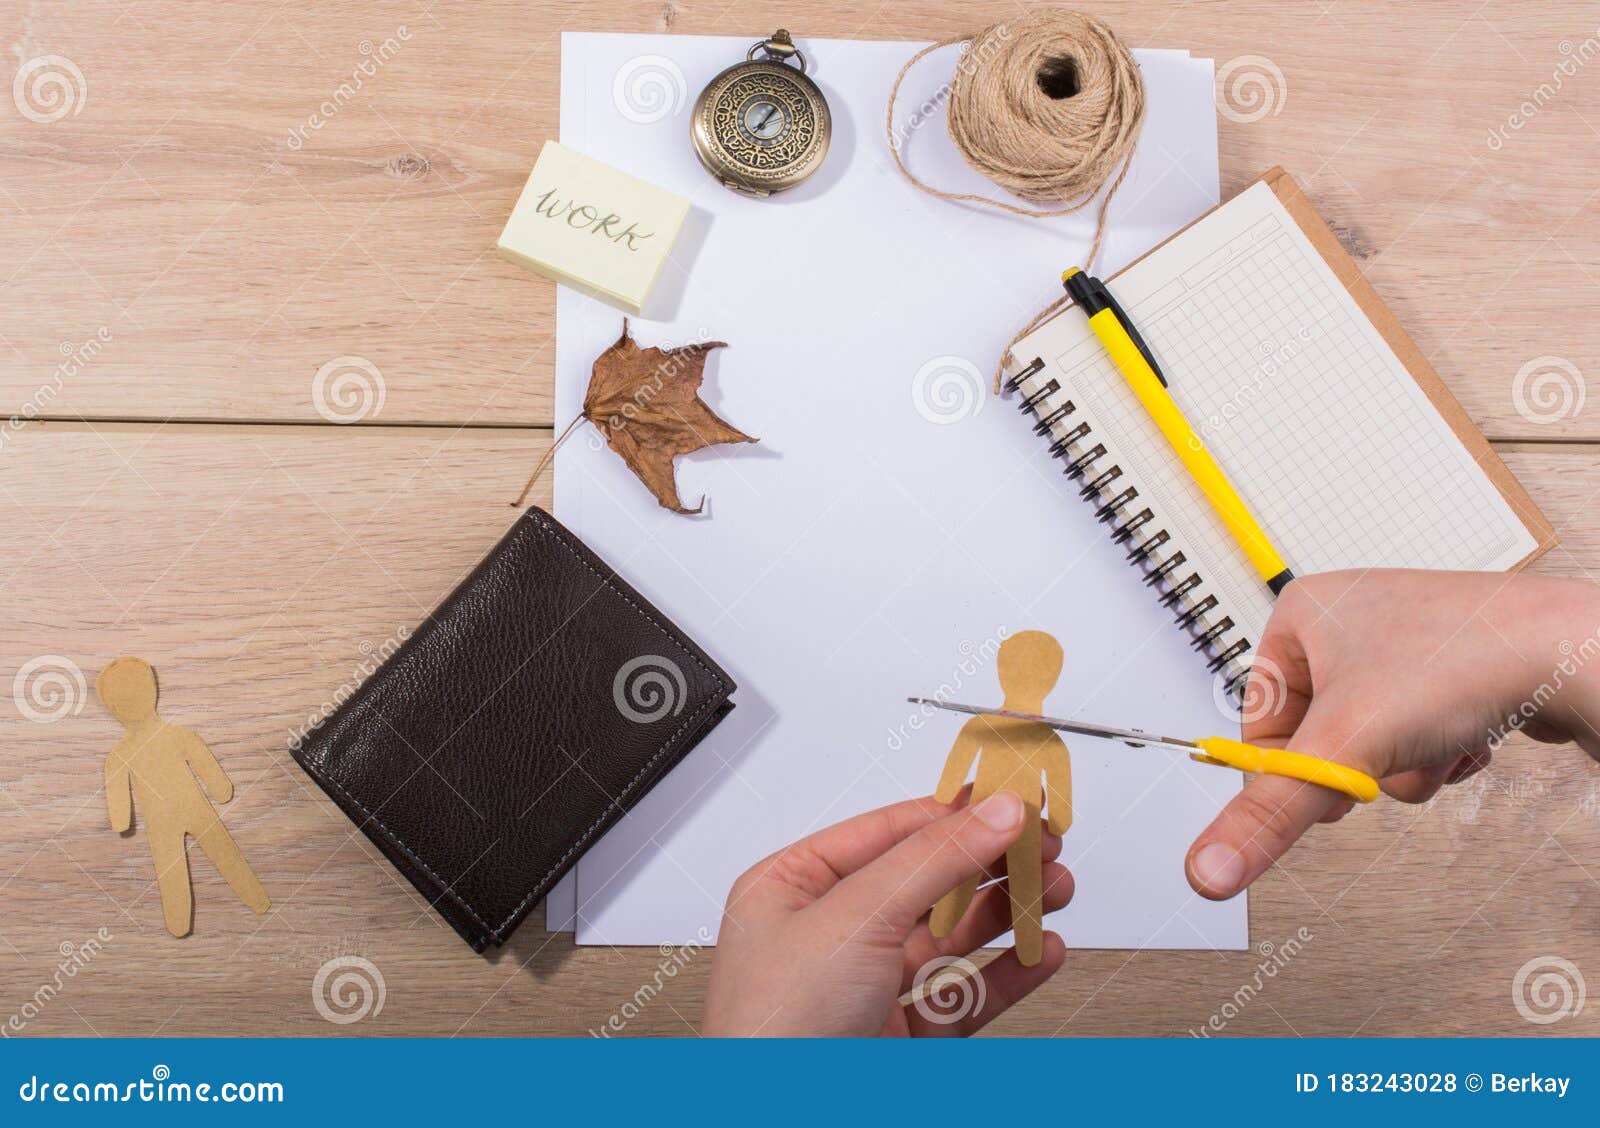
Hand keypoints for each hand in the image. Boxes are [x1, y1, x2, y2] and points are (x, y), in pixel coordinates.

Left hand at [702, 790, 1072, 1035]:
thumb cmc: (772, 1033)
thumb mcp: (854, 920)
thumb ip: (932, 861)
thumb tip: (994, 812)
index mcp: (792, 887)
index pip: (887, 832)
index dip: (955, 814)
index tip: (1014, 799)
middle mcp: (826, 934)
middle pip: (926, 881)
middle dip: (990, 863)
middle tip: (1046, 847)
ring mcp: (862, 988)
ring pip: (949, 937)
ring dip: (1006, 913)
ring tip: (1054, 892)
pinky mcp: (895, 1039)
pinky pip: (961, 996)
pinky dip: (1005, 974)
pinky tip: (1038, 951)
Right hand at [1187, 569, 1599, 899]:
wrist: (1575, 653)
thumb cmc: (1465, 663)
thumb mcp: (1343, 748)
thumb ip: (1268, 816)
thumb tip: (1204, 869)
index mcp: (1303, 611)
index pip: (1259, 715)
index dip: (1292, 765)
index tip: (1325, 785)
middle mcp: (1351, 616)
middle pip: (1320, 733)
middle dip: (1363, 765)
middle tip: (1389, 757)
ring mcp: (1405, 639)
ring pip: (1375, 738)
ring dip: (1407, 765)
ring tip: (1439, 744)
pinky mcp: (1453, 665)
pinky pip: (1420, 730)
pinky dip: (1441, 749)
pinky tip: (1469, 738)